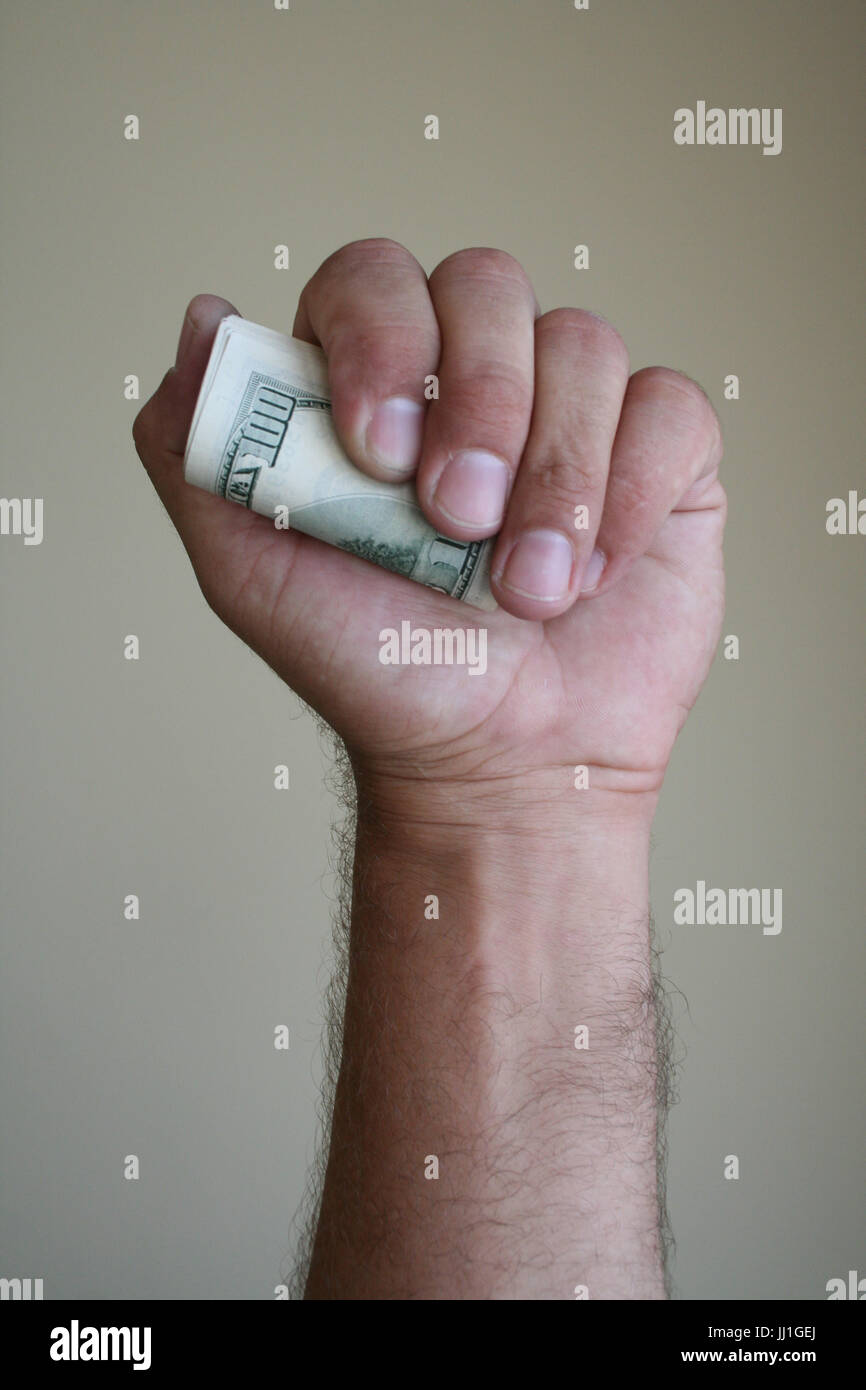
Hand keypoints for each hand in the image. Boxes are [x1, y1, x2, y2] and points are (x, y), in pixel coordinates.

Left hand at [133, 239, 724, 817]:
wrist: (500, 763)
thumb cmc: (382, 674)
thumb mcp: (254, 576)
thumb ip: (201, 450)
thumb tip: (204, 319)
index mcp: (376, 384)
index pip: (372, 279)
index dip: (380, 336)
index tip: (380, 452)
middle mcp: (475, 378)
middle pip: (487, 284)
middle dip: (480, 402)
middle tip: (456, 522)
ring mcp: (571, 411)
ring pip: (586, 343)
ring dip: (556, 475)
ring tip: (527, 592)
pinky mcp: (659, 457)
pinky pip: (670, 409)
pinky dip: (631, 493)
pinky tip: (593, 576)